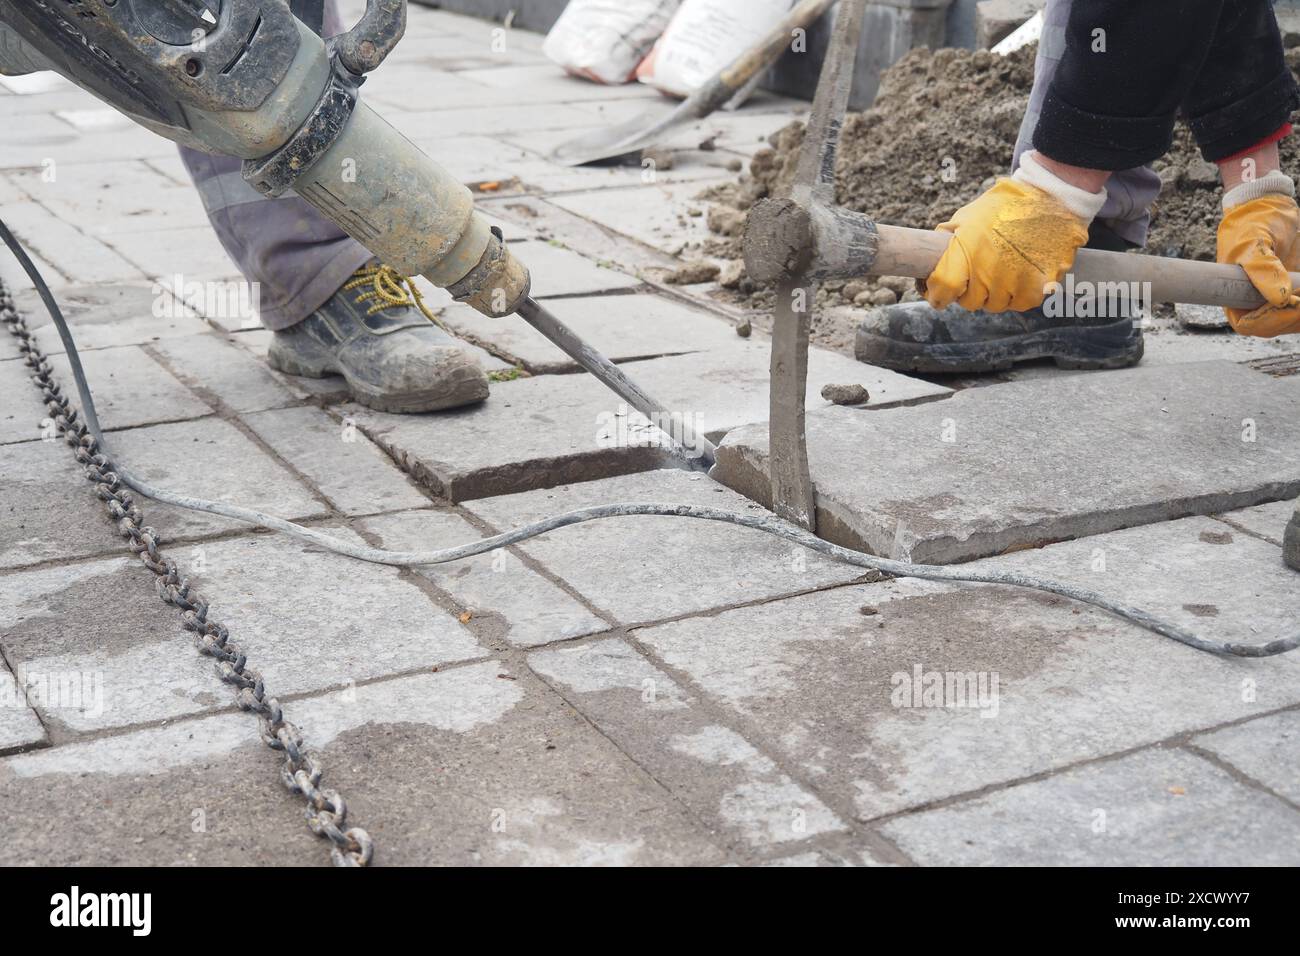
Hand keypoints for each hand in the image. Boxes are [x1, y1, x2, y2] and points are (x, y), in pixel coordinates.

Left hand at [925, 178, 1090, 313]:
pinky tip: (1020, 278)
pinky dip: (1020, 294)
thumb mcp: (968, 216)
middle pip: (972, 302)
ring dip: (996, 294)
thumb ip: (949, 239)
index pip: (944, 289)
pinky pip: (1023, 302)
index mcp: (967, 253)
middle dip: (971, 292)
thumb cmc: (1005, 205)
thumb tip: (931, 253)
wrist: (1051, 195)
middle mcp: (989, 272)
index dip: (939, 295)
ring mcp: (1016, 281)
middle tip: (978, 277)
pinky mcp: (1041, 284)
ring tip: (1001, 274)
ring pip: (997, 304)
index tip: (940, 295)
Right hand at [1217, 192, 1299, 336]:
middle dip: (1293, 315)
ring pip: (1292, 322)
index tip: (1289, 303)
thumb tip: (1279, 300)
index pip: (1248, 324)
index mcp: (1233, 296)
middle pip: (1274, 326)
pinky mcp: (1294, 293)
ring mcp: (1276, 299)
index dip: (1268, 320)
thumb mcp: (1254, 241)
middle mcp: (1254, 302)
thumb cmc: (1252, 223)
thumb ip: (1263, 270)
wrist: (1270, 207)